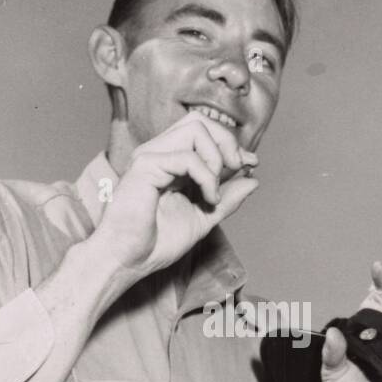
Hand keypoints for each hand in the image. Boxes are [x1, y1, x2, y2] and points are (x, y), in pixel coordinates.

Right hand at [90, 110, 259, 282]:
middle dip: (227, 142)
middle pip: (200, 121)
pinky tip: (208, 200)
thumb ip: (227, 199)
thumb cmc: (155, 243)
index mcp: (169, 162)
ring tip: (214, 191)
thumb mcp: (203, 218)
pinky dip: (207, 177)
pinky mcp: (145, 165)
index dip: (231, 144)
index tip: (250, 165)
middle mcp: (158, 153)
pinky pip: (188, 157)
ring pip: (195, 129)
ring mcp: (150, 156)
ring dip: (216, 158)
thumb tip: (254, 179)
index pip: (204, 133)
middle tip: (237, 169)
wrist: (127, 260)